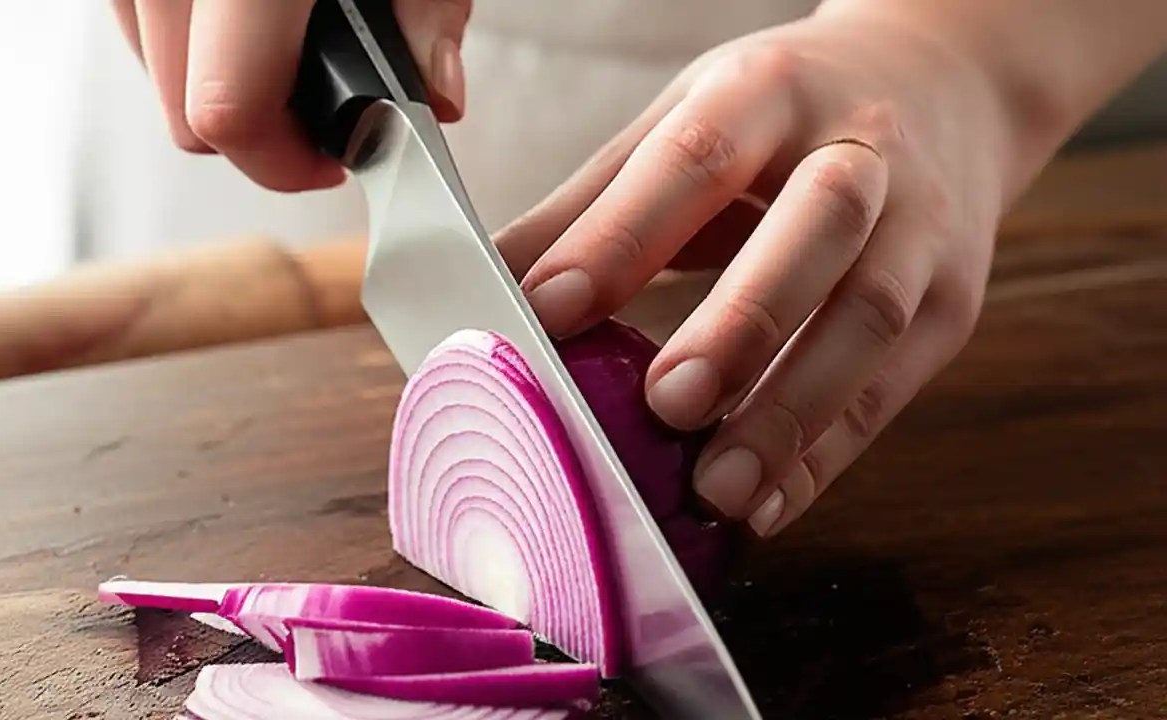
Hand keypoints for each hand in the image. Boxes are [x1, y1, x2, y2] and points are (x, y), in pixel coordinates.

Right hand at [110, 0, 470, 190]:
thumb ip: (428, 11)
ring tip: (284, 57)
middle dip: (260, 141)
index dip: (285, 163)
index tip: (333, 164)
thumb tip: (439, 94)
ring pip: (155, 81)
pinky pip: (140, 32)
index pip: (227, 112)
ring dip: (221, 94)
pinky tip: (245, 27)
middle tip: (320, 118)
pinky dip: (190, 50)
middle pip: (186, 118)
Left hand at [496, 9, 1009, 537]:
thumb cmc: (789, 113)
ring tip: (718, 487)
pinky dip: (829, 454)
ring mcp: (922, 228)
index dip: (623, 237)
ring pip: (873, 319)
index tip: (548, 310)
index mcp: (771, 93)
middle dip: (745, 320)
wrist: (946, 84)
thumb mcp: (690, 119)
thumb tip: (494, 280)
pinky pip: (895, 386)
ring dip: (793, 411)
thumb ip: (597, 204)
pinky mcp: (954, 301)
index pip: (696, 158)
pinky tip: (769, 500)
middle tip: (669, 402)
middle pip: (818, 229)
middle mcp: (862, 150)